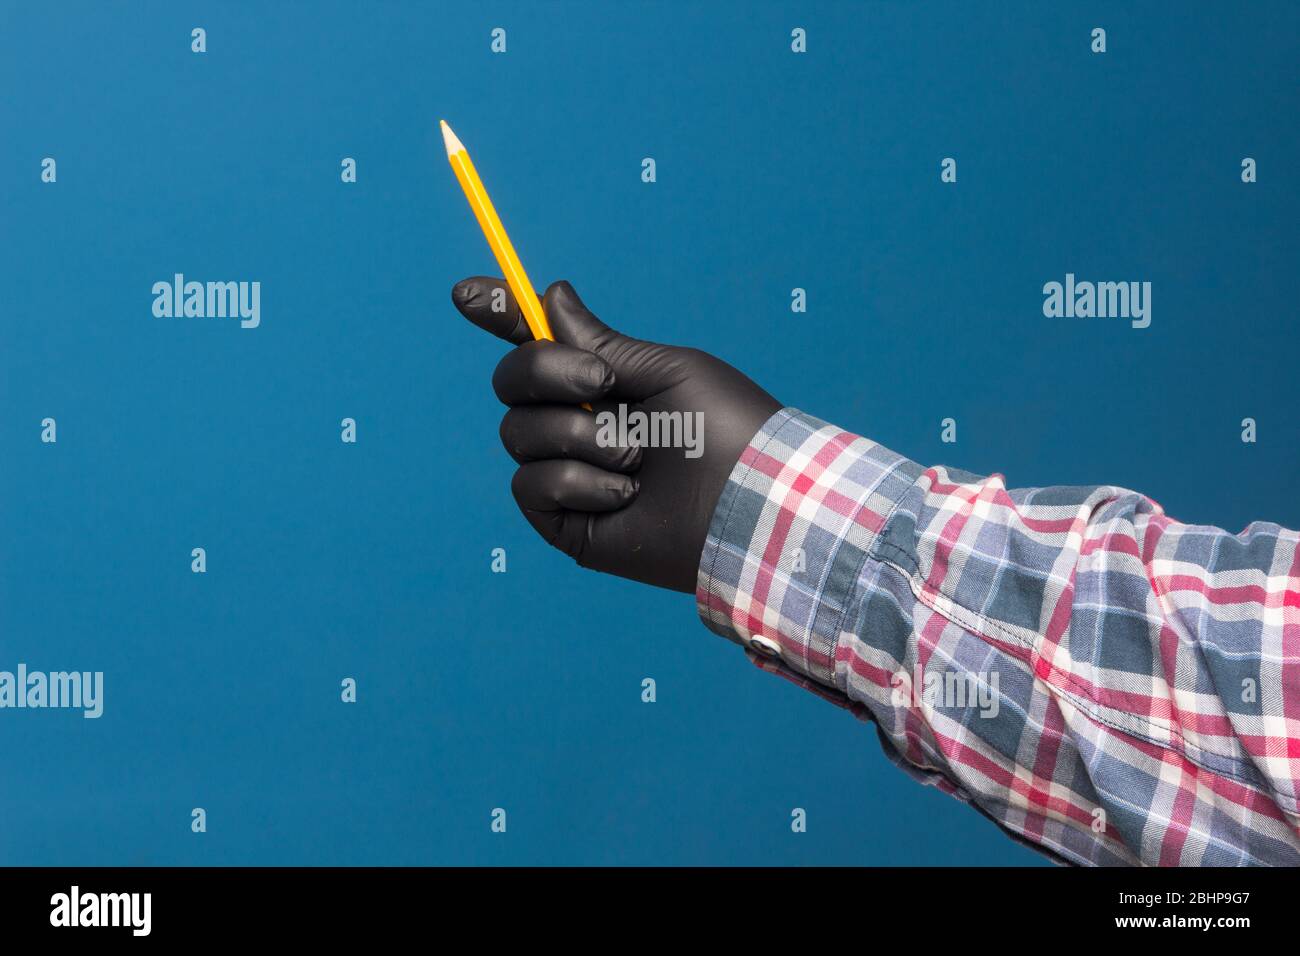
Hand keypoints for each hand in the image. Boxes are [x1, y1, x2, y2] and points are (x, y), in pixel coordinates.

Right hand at [451, 277, 781, 592]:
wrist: (746, 502)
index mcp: (603, 382)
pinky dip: (577, 482)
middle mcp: (579, 422)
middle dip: (546, 372)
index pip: (537, 342)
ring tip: (637, 457)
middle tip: (601, 384)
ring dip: (578, 435)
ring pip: (517, 432)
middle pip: (512, 381)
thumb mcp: (661, 369)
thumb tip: (552, 294)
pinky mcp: (565, 520)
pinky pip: (530, 484)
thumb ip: (599, 342)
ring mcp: (568, 471)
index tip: (466, 293)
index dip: (499, 314)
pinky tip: (623, 493)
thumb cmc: (723, 429)